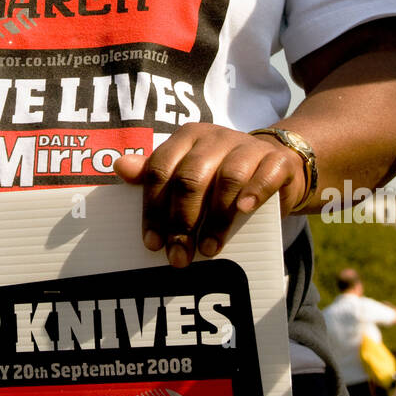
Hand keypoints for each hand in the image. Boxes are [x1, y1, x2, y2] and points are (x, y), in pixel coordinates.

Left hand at [113, 123, 307, 267]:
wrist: (276, 164)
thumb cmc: (221, 175)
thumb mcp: (187, 171)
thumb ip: (154, 173)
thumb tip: (119, 166)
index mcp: (187, 138)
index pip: (161, 170)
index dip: (154, 209)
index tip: (152, 244)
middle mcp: (215, 138)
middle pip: (190, 178)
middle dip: (181, 222)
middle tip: (179, 257)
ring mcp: (248, 147)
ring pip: (228, 179)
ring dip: (216, 219)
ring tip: (208, 250)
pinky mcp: (276, 160)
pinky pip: (264, 174)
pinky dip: (253, 193)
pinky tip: (243, 211)